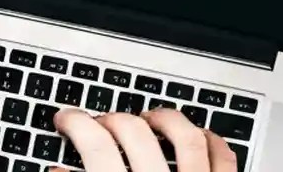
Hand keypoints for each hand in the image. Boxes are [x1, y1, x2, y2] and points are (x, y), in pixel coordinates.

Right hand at [54, 107, 239, 171]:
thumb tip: (58, 170)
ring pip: (186, 138)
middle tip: (99, 121)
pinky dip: (213, 140)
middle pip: (138, 134)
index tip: (66, 118)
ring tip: (147, 117)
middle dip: (113, 119)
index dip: (77, 124)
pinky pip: (224, 158)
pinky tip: (199, 134)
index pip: (98, 149)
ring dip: (164, 119)